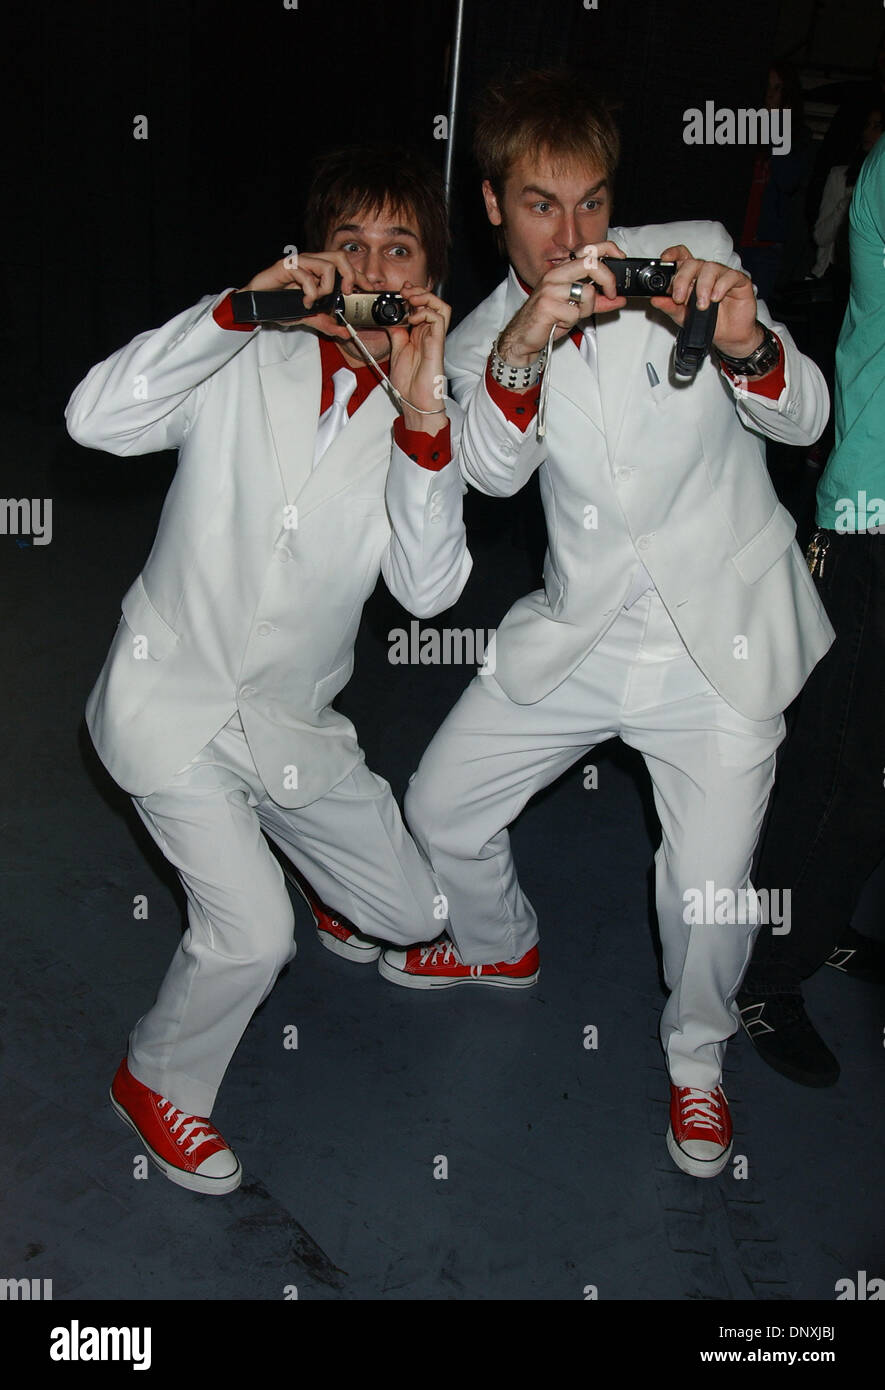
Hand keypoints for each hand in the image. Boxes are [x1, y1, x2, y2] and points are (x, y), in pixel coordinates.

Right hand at [239, 251, 357, 339]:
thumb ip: (329, 323)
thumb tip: (347, 332)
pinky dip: (310, 293)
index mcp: (318, 270)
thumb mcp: (311, 318)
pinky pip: (306, 275)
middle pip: (340, 256)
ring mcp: (299, 262)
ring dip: (327, 288)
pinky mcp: (286, 266)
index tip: (369, 288)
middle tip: (348, 293)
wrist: (257, 306)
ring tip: (318, 301)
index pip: (345, 266)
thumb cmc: (281, 305)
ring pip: (326, 265)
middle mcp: (310, 262)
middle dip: (350, 275)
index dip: (360, 275)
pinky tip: (305, 303)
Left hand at [387, 284, 449, 435]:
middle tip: (404, 291)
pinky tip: (412, 319)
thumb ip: (395, 333)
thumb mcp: (396, 351)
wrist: (414, 400)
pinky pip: (438, 320)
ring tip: (411, 298)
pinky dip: (425, 313)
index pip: (422, 306)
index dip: (412, 294)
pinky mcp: (437, 343)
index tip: (399, 291)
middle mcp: (429, 333)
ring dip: (426, 297)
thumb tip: (389, 318)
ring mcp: (434, 337)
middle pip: (433, 302)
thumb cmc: (409, 382)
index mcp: (420, 334)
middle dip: (419, 291)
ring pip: (441, 306)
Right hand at [497, 242, 627, 367]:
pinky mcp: (547, 305)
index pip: (589, 249)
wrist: (523, 336)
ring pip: (587, 292)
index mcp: (562, 270)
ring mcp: (550, 289)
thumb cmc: (547, 320)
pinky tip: (561, 322)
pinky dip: (573, 321)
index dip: (609, 250)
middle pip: (592, 264)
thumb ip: (597, 302)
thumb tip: (618, 298)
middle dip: (608, 279)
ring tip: (575, 314)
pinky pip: (575, 312)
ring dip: (587, 308)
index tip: (621, 259)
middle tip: (611, 293)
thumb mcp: (576, 308)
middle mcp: (556, 275)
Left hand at [651, 245, 763, 357]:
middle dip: (682, 279)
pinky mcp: (739, 281)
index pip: (682, 257)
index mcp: (691, 277)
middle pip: (693, 262)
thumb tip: (655, 300)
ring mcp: (722, 275)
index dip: (673, 254)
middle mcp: (705, 273)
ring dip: (702, 286)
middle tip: (679, 298)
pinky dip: (721, 287)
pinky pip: (730, 276)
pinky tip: (715, 298)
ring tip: (701, 305)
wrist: (728, 337)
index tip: (665, 259)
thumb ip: (669, 307)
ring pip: (710, 267)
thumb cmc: (707, 322)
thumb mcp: (683, 317)